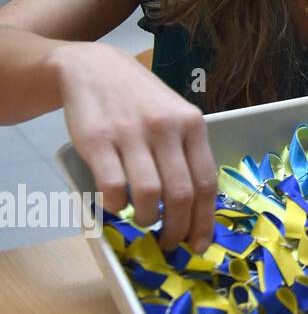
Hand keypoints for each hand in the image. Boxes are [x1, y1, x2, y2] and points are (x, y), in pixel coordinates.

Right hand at [52, 43, 216, 251]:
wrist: (94, 68)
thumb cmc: (141, 98)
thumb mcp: (175, 116)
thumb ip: (186, 152)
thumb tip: (196, 205)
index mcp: (192, 125)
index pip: (207, 182)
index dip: (204, 220)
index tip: (200, 244)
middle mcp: (166, 129)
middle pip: (180, 194)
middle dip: (177, 229)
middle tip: (170, 243)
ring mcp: (131, 134)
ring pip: (148, 194)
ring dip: (147, 219)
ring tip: (144, 221)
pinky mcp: (97, 140)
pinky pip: (112, 186)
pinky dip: (116, 206)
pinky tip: (116, 206)